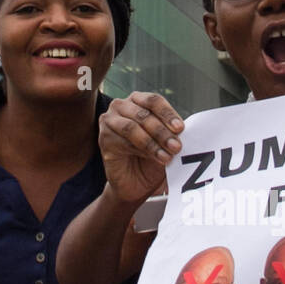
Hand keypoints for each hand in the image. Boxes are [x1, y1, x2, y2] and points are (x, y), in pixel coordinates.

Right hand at [99, 91, 183, 205]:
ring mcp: (109, 121)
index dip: (168, 113)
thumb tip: (181, 129)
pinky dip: (141, 151)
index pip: (154, 100)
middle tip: (176, 147)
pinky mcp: (104, 139)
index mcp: (138, 100)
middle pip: (144, 114)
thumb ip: (171, 132)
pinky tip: (153, 158)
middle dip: (162, 132)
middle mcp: (121, 106)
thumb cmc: (152, 157)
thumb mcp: (166, 142)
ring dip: (152, 143)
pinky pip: (123, 142)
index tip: (180, 128)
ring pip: (132, 127)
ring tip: (166, 156)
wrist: (137, 183)